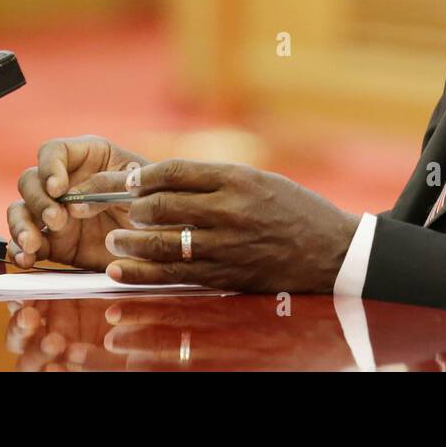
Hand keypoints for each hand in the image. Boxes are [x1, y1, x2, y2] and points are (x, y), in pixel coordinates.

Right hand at [8, 135, 149, 269]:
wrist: (167, 242)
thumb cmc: (159, 202)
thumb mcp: (141, 187)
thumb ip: (108, 185)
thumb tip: (73, 200)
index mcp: (88, 157)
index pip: (53, 151)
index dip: (49, 167)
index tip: (58, 188)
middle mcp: (66, 183)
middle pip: (30, 181)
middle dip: (38, 200)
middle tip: (56, 219)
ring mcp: (56, 213)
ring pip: (20, 211)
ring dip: (21, 226)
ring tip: (33, 244)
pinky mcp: (54, 243)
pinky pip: (24, 244)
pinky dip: (18, 251)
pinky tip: (26, 259)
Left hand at [102, 160, 360, 293]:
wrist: (331, 251)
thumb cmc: (295, 210)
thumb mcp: (260, 180)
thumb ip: (216, 180)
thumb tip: (163, 181)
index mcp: (239, 178)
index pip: (175, 172)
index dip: (142, 177)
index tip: (127, 182)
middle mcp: (230, 210)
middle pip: (162, 205)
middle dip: (131, 207)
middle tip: (117, 210)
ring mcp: (227, 245)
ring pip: (162, 243)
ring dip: (129, 241)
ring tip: (113, 240)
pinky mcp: (226, 275)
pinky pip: (174, 275)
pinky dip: (141, 273)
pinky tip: (120, 270)